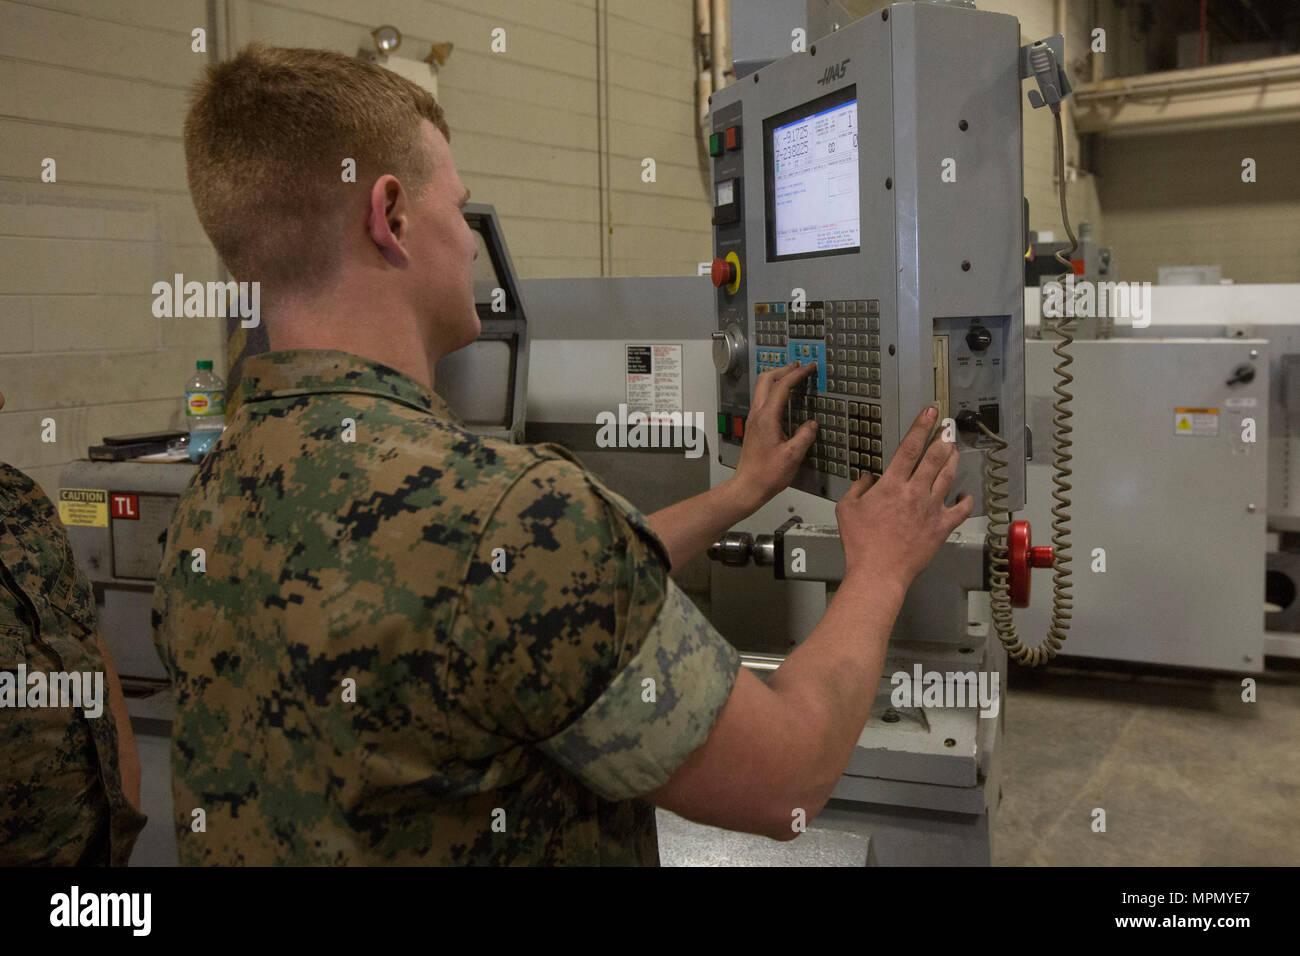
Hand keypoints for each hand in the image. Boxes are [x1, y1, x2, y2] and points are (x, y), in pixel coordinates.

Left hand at [729, 362, 818, 510]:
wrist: (748, 486)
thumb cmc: (767, 474)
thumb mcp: (792, 456)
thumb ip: (804, 436)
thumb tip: (812, 424)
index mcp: (767, 418)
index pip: (782, 387)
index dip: (797, 374)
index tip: (809, 367)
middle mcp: (757, 415)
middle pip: (766, 380)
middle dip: (783, 369)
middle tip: (800, 366)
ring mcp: (753, 419)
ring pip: (762, 388)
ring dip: (777, 378)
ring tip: (793, 376)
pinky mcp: (754, 426)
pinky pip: (762, 399)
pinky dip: (773, 390)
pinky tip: (783, 397)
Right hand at [835, 406, 972, 587]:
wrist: (879, 572)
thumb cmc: (861, 543)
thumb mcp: (846, 510)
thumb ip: (857, 489)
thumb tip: (867, 479)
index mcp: (892, 485)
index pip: (910, 447)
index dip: (921, 426)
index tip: (931, 412)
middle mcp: (915, 492)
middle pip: (935, 457)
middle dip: (943, 438)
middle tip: (948, 427)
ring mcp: (931, 509)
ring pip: (949, 477)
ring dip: (953, 460)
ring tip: (955, 450)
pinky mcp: (942, 527)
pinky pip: (961, 510)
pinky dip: (966, 500)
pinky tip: (966, 495)